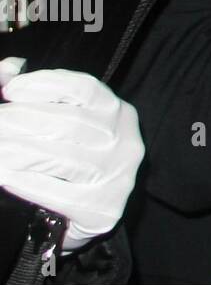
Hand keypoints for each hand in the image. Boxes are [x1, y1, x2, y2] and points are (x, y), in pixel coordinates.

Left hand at [0, 61, 144, 249]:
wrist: (85, 216)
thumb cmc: (72, 161)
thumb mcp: (66, 122)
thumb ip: (38, 93)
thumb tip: (9, 68)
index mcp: (118, 113)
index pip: (85, 89)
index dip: (46, 85)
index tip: (11, 89)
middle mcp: (124, 141)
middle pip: (68, 123)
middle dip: (19, 120)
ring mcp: (117, 176)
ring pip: (59, 157)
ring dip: (16, 151)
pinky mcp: (101, 208)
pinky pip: (55, 192)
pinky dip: (24, 182)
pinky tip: (4, 174)